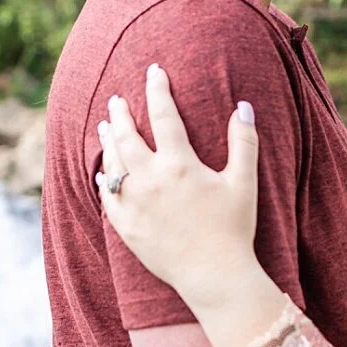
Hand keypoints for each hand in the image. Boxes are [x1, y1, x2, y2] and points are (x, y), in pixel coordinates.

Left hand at [97, 64, 261, 307]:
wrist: (214, 276)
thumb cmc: (234, 229)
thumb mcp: (244, 183)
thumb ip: (244, 142)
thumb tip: (243, 106)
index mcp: (180, 165)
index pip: (164, 115)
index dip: (158, 89)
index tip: (154, 71)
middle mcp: (151, 180)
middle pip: (127, 136)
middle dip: (121, 113)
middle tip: (117, 99)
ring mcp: (135, 204)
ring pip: (113, 164)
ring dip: (108, 142)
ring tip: (105, 127)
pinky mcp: (126, 227)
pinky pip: (107, 198)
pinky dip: (104, 181)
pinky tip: (102, 174)